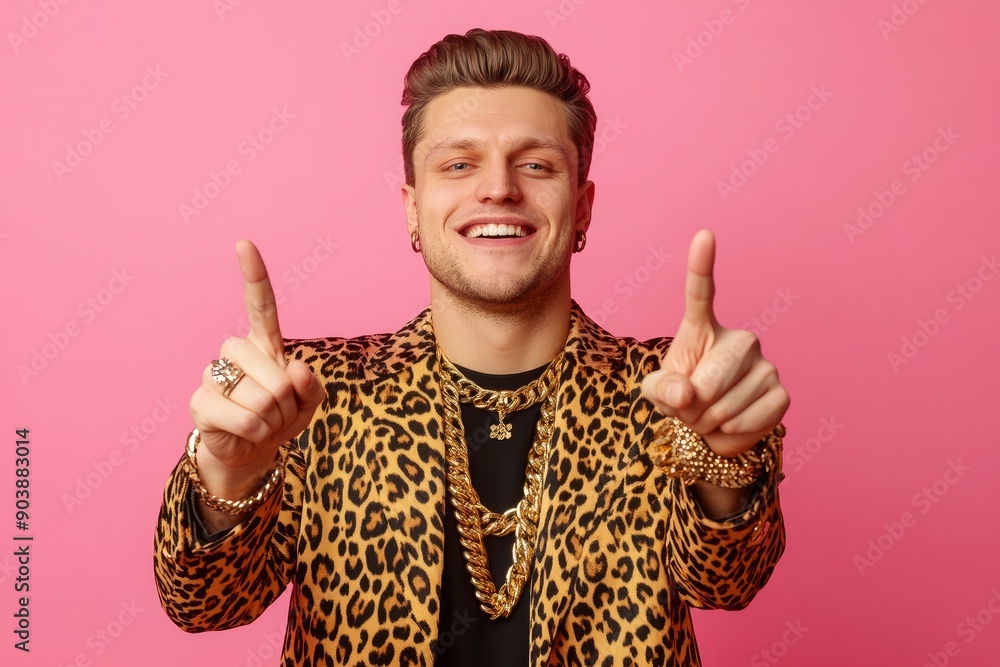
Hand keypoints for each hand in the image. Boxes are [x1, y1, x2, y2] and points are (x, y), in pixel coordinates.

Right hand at [188, 240, 325, 498]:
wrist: (253, 451)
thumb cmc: (282, 417)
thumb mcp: (309, 402)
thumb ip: (312, 385)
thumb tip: (294, 368)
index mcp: (264, 343)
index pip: (260, 305)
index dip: (254, 276)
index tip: (244, 244)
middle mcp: (235, 352)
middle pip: (276, 374)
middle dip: (287, 402)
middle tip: (277, 411)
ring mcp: (214, 375)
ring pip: (263, 399)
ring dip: (273, 420)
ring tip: (262, 422)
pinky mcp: (200, 402)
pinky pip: (243, 419)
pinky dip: (255, 433)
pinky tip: (245, 432)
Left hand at [640, 230, 788, 457]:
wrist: (709, 425)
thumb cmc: (680, 396)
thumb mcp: (657, 392)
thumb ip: (661, 389)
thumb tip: (687, 393)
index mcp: (702, 328)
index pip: (701, 293)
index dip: (701, 265)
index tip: (703, 235)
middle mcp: (740, 339)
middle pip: (709, 379)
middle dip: (691, 406)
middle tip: (690, 406)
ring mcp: (765, 364)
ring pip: (726, 406)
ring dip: (708, 422)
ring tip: (709, 415)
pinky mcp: (781, 393)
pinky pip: (749, 420)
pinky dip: (731, 433)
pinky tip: (730, 424)